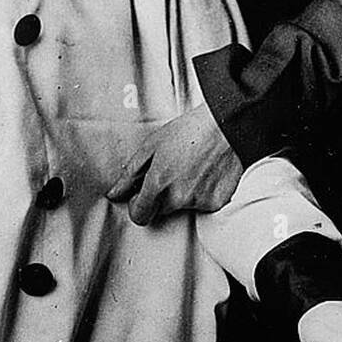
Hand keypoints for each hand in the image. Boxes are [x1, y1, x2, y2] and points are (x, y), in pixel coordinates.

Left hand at [106, 102, 242, 225]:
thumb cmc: (189, 130)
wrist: (227, 126)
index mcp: (158, 184)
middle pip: (160, 210)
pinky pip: (202, 204)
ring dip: (183, 193)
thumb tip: (115, 193)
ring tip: (191, 167)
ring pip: (182, 206)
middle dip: (161, 196)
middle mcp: (178, 198)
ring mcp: (199, 202)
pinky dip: (202, 192)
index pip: (139, 215)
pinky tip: (205, 172)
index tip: (141, 195)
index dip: (137, 205)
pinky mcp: (216, 203)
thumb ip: (131, 173)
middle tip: (171, 172)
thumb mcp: (152, 145)